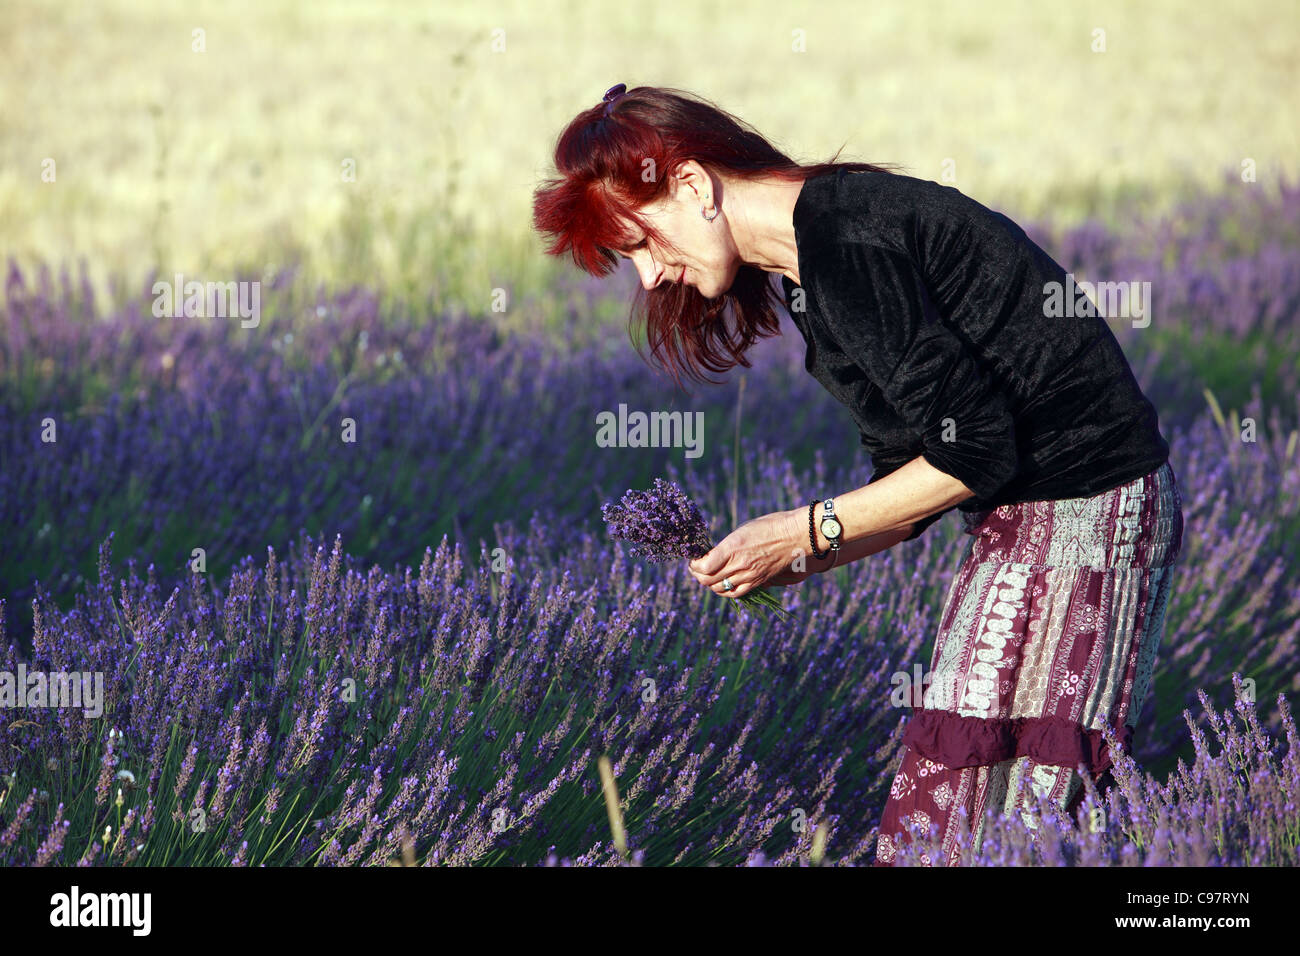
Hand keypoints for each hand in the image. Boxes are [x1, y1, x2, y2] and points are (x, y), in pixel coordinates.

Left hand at [687, 508, 808, 598]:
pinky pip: (736, 593)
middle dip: (697, 574)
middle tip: (696, 567)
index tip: (693, 558)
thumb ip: (727, 545)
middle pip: (708, 579)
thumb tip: (713, 556)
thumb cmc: (771, 526)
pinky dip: (724, 591)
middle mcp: (739, 564)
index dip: (694, 564)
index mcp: (732, 547)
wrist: (796, 535)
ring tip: (707, 576)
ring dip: (709, 583)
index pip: (704, 566)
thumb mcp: (743, 530)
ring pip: (719, 589)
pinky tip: (722, 584)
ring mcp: (749, 575)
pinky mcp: (758, 581)